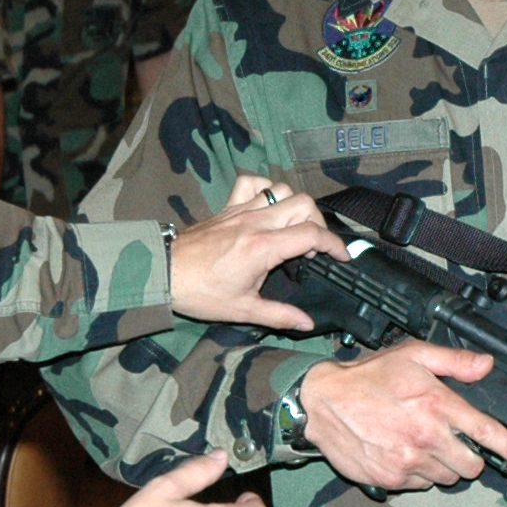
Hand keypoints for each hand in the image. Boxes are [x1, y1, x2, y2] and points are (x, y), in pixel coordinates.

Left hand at [166, 175, 347, 329]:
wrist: (163, 274)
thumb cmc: (201, 293)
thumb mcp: (244, 310)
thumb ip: (280, 315)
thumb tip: (307, 324)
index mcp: (263, 248)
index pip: (312, 234)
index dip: (335, 245)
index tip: (343, 258)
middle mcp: (256, 222)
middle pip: (303, 204)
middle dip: (319, 223)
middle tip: (314, 247)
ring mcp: (241, 210)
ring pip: (282, 189)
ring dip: (295, 205)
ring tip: (293, 228)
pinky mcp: (227, 206)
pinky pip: (252, 182)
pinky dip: (266, 188)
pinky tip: (268, 206)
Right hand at [301, 342, 506, 490]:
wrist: (320, 402)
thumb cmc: (367, 377)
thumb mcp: (412, 355)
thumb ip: (453, 362)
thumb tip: (486, 366)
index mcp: (437, 404)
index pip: (486, 432)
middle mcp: (426, 437)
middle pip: (471, 465)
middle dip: (468, 455)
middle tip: (448, 437)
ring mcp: (408, 462)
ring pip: (447, 477)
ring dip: (442, 464)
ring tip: (419, 441)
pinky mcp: (391, 479)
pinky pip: (421, 484)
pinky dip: (418, 472)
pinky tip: (401, 451)